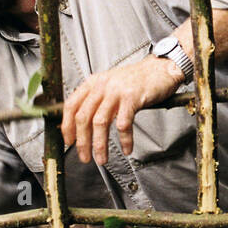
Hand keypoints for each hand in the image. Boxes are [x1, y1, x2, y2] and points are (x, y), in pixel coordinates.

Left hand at [62, 57, 182, 162]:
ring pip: (100, 123)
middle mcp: (102, 86)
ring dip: (99, 145)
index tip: (69, 141)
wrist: (160, 69)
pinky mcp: (132, 98)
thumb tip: (84, 123)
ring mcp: (116, 92)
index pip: (71, 105)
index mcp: (93, 83)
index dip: (67, 126)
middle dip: (82, 142)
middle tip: (85, 157)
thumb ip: (97, 99)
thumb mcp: (110, 84)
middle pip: (83, 117)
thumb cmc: (138, 80)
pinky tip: (127, 148)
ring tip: (102, 158)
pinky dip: (124, 140)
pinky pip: (123, 124)